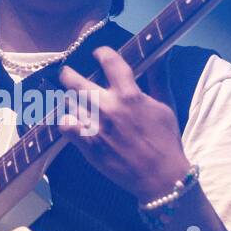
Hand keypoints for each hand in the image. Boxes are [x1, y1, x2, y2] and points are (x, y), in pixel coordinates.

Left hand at [57, 46, 191, 201]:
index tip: (98, 53)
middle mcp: (108, 107)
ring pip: (69, 102)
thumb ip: (158, 78)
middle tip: (67, 74)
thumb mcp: (166, 106)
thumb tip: (161, 55)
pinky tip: (71, 121)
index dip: (101, 53)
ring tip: (75, 102)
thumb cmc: (166, 140)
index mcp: (129, 95)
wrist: (160, 177)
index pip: (109, 61)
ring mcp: (95, 127)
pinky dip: (65, 121)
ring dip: (71, 100)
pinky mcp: (87, 146)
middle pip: (75, 81)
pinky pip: (64, 126)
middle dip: (68, 74)